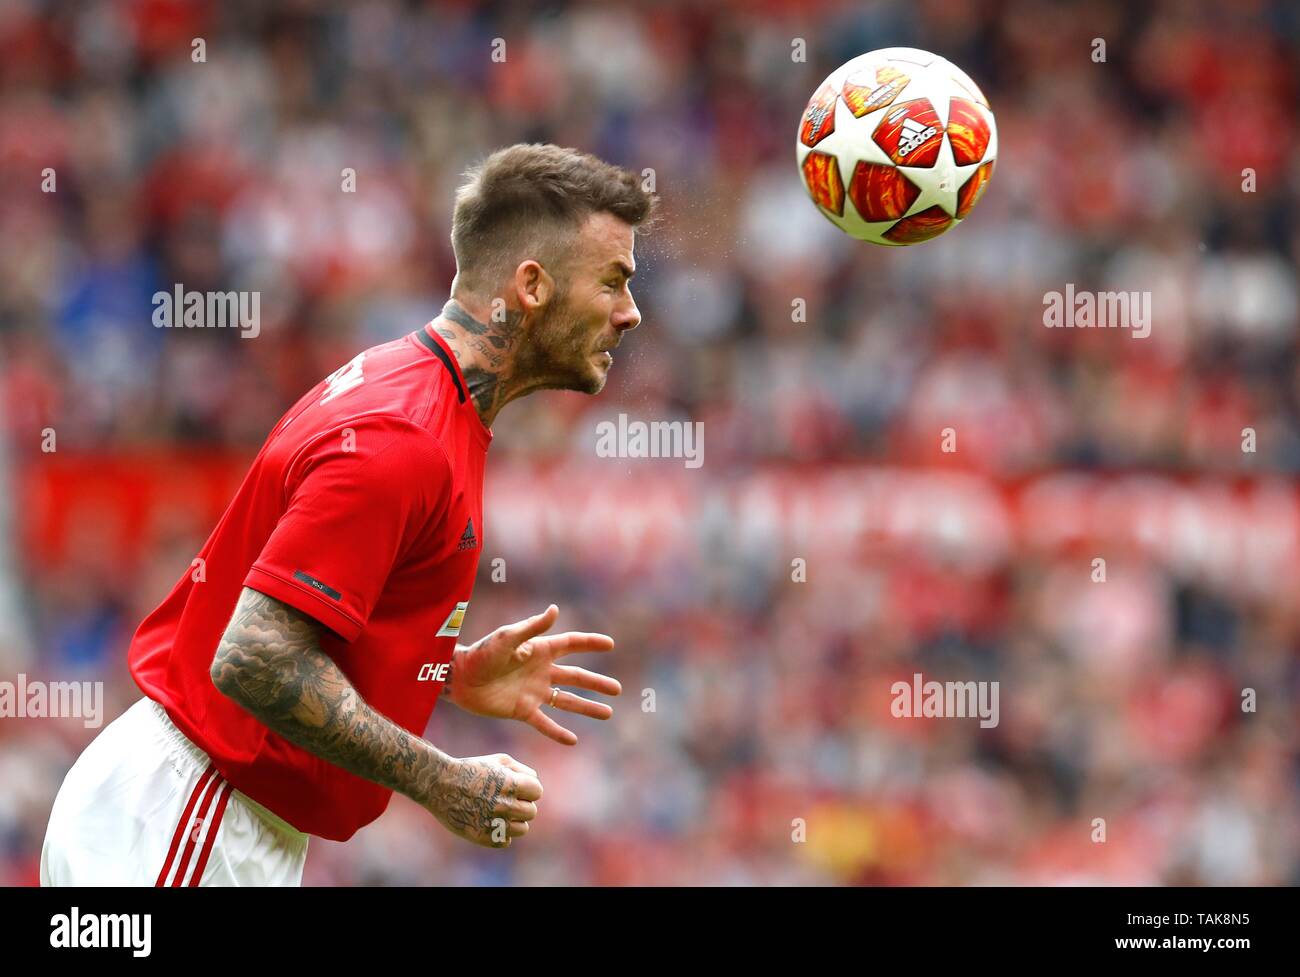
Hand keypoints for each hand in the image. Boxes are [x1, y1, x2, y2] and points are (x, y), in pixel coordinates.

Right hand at [425, 753, 542, 848]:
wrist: (440, 784)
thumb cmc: (471, 769)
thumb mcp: (498, 761)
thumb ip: (521, 770)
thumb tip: (535, 781)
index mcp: (511, 784)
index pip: (537, 792)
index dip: (528, 789)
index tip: (515, 787)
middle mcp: (505, 805)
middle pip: (531, 812)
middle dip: (521, 805)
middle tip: (504, 800)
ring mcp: (495, 823)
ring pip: (522, 829)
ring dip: (513, 821)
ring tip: (496, 811)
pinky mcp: (484, 837)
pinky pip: (506, 841)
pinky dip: (500, 834)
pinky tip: (487, 821)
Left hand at [449, 604, 620, 744]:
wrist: (459, 679)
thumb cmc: (481, 653)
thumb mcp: (507, 637)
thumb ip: (532, 628)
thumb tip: (555, 609)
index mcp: (540, 650)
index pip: (571, 645)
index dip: (591, 644)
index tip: (611, 644)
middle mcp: (541, 672)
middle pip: (576, 677)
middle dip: (597, 683)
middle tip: (617, 690)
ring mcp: (534, 692)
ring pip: (567, 701)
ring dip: (587, 708)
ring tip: (607, 713)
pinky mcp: (523, 711)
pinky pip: (545, 723)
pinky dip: (558, 732)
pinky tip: (573, 740)